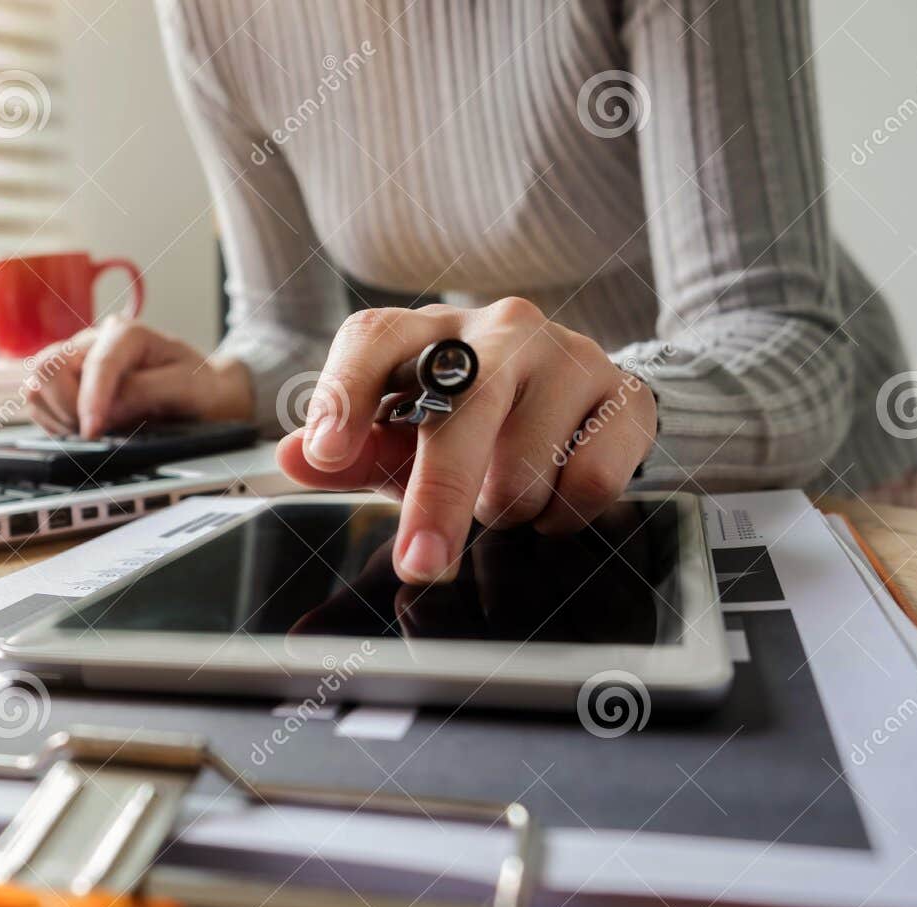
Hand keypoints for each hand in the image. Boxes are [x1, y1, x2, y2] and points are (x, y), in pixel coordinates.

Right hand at [23, 318, 252, 437]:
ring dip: (58, 416)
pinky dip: (53, 421)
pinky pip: (38, 401)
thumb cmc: (198, 386)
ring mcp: (77, 360)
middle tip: (98, 431)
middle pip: (50, 367)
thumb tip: (106, 410)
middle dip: (68, 407)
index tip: (93, 432)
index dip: (89, 401)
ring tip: (93, 431)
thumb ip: (146, 393)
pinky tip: (82, 428)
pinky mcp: (66, 381)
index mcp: (127, 333)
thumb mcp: (186, 388)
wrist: (201, 392)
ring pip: (38, 383)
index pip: (96, 364)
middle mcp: (95, 340)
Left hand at [275, 298, 657, 583]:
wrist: (576, 401)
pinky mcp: (625, 394)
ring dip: (505, 508)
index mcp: (425, 334)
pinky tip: (551, 498)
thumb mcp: (399, 439)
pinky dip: (561, 515)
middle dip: (438, 499)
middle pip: (464, 408)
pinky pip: (588, 481)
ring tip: (501, 496)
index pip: (373, 342)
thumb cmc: (468, 423)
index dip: (346, 395)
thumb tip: (291, 457)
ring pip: (526, 463)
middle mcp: (498, 330)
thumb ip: (347, 453)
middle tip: (422, 565)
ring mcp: (567, 355)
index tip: (326, 452)